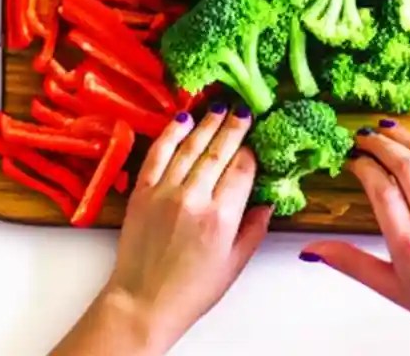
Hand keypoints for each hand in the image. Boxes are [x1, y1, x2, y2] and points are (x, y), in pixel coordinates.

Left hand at [52, 103, 270, 355]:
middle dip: (233, 128)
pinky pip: (157, 154)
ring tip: (219, 106)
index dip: (250, 153)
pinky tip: (183, 119)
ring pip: (190, 147)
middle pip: (218, 152)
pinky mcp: (142, 193)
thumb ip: (253, 230)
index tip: (256, 141)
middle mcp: (193, 199)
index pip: (241, 171)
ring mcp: (164, 193)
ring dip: (207, 124)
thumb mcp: (234, 264)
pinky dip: (170, 134)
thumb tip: (267, 203)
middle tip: (244, 109)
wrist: (143, 301)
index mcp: (220, 218)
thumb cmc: (191, 290)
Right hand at [302, 122, 409, 355]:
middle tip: (365, 136)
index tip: (353, 159)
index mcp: (409, 245)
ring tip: (391, 129)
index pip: (381, 188)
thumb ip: (350, 263)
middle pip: (406, 166)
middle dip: (381, 144)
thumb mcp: (390, 287)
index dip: (363, 166)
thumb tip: (312, 249)